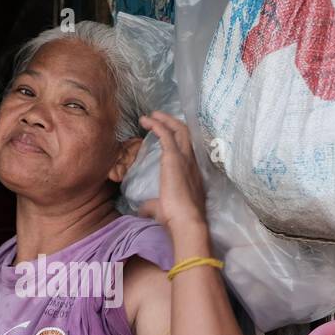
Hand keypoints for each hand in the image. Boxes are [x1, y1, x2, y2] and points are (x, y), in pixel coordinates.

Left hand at [136, 111, 208, 233]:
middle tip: (159, 117)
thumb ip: (152, 206)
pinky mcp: (174, 157)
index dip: (178, 139)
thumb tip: (143, 210)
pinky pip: (166, 134)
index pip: (187, 149)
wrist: (185, 220)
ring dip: (165, 120)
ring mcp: (185, 158)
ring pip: (179, 130)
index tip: (167, 133)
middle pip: (186, 134)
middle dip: (173, 123)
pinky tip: (146, 121)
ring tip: (151, 115)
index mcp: (191, 173)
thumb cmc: (176, 217)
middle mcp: (192, 162)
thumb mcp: (162, 209)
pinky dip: (157, 125)